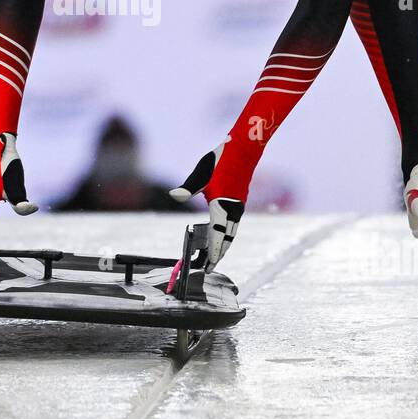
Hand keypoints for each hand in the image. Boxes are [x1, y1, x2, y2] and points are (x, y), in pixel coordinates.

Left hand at [169, 138, 243, 269]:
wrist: (244, 150)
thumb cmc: (221, 160)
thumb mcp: (201, 173)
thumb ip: (188, 188)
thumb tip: (173, 195)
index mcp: (222, 206)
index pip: (217, 237)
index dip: (212, 254)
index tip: (208, 267)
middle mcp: (233, 211)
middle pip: (225, 239)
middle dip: (217, 255)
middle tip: (207, 268)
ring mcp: (238, 208)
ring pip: (230, 233)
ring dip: (222, 246)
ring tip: (213, 257)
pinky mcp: (239, 203)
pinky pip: (233, 225)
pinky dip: (226, 235)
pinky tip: (219, 236)